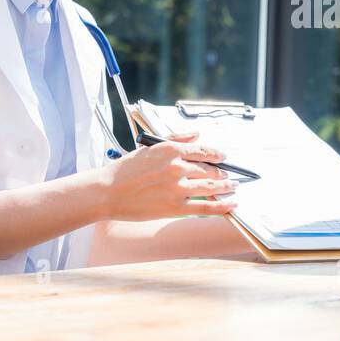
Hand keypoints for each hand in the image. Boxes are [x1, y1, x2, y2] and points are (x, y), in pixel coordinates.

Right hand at [101, 136, 237, 221]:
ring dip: (226, 186)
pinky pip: (206, 206)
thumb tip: (196, 134)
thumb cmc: (124, 170)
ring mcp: (178, 188)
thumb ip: (175, 139)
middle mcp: (177, 167)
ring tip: (233, 187)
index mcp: (170, 150)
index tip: (223, 156)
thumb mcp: (148, 148)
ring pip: (211, 186)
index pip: (201, 150)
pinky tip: (232, 204)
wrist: (106, 192)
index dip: (216, 154)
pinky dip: (222, 206)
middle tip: (228, 175)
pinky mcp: (176, 207)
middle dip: (221, 172)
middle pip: (208, 169)